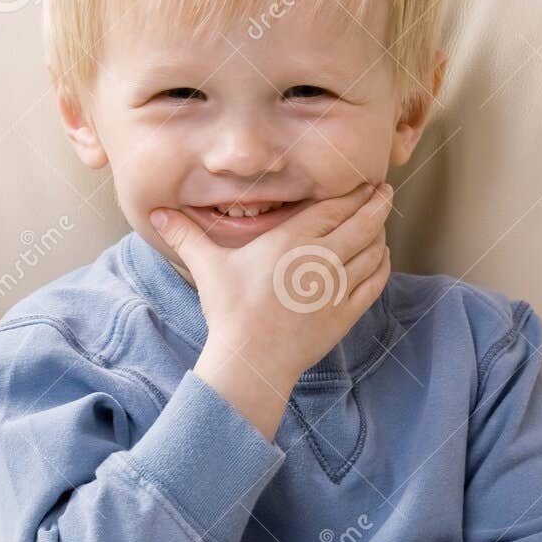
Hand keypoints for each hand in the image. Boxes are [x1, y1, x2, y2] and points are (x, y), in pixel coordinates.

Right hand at [150, 182, 394, 391]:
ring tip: (381, 223)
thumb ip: (186, 235)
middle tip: (384, 192)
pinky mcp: (345, 314)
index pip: (335, 205)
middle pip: (364, 222)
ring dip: (381, 233)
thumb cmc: (230, 312)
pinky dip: (382, 266)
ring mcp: (337, 287)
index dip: (355, 191)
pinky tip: (380, 257)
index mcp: (293, 240)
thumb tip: (157, 213)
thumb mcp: (207, 267)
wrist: (251, 360)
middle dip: (377, 204)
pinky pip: (375, 282)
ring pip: (373, 250)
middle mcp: (321, 258)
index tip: (365, 180)